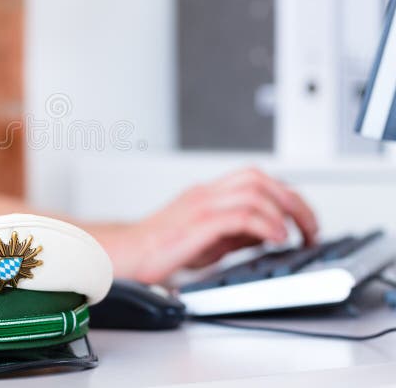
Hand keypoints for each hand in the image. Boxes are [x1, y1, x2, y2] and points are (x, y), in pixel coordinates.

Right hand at [104, 168, 317, 282]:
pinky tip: (275, 240)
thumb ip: (237, 234)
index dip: (289, 197)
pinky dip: (265, 225)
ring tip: (296, 235)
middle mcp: (206, 194)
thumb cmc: (159, 250)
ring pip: (253, 190)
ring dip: (284, 212)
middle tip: (311, 229)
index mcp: (208, 194)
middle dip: (295, 202)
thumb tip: (271, 233)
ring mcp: (199, 206)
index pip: (257, 179)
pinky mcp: (195, 225)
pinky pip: (239, 215)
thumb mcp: (208, 241)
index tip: (305, 222)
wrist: (123, 256)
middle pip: (260, 179)